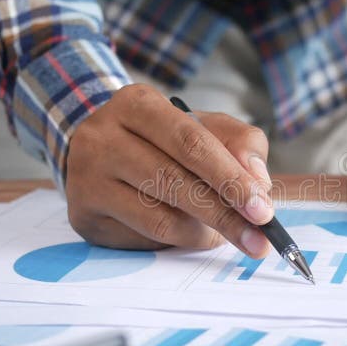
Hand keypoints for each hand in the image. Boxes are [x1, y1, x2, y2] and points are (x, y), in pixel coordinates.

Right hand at [65, 84, 273, 257]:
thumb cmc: (162, 140)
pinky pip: (143, 237)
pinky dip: (178, 242)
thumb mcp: (204, 127)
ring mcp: (88, 175)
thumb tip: (258, 181)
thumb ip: (239, 144)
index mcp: (138, 104)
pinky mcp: (84, 211)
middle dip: (225, 215)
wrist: (98, 150)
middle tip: (258, 238)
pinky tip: (193, 234)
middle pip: (174, 181)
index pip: (192, 143)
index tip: (263, 210)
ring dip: (203, 232)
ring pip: (159, 217)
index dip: (231, 178)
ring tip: (227, 234)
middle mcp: (104, 135)